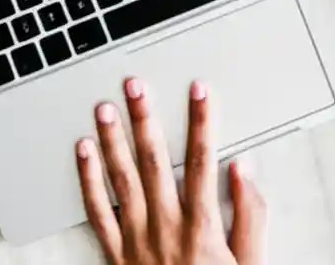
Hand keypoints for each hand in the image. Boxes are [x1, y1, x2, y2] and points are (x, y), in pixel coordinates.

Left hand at [76, 79, 266, 264]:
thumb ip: (250, 218)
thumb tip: (242, 172)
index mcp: (202, 228)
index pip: (202, 161)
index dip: (201, 122)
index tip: (199, 90)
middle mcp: (166, 228)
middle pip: (155, 161)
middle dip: (146, 118)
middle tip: (136, 86)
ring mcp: (136, 241)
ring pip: (122, 180)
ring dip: (112, 140)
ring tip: (105, 108)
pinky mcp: (115, 255)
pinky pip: (97, 212)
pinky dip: (88, 179)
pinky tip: (83, 153)